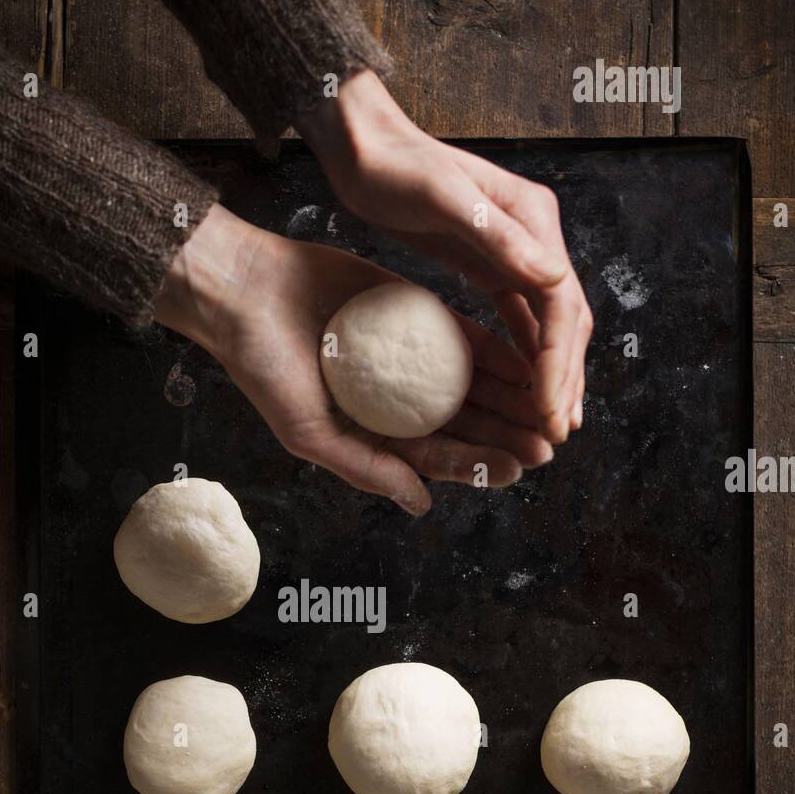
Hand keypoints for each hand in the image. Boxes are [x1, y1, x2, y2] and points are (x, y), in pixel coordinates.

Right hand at [155, 205, 552, 514]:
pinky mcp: (410, 314)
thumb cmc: (263, 367)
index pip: (437, 457)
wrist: (244, 291)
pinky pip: (460, 336)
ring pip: (469, 384)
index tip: (519, 467)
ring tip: (547, 404)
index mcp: (372, 435)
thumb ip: (366, 467)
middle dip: (507, 434)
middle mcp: (395, 402)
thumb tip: (423, 502)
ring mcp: (406, 358)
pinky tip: (524, 357)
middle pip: (463, 424)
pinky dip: (492, 348)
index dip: (479, 464)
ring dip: (509, 396)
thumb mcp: (308, 431)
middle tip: (550, 441)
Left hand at [297, 71, 592, 444]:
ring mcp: (515, 252)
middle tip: (557, 434)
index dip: (559, 362)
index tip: (549, 410)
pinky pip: (521, 319)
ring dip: (552, 375)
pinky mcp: (490, 264)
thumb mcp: (443, 197)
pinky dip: (530, 356)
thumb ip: (498, 236)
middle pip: (566, 320)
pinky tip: (527, 392)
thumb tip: (554, 277)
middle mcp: (533, 237)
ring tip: (551, 425)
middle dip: (564, 378)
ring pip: (549, 325)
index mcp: (533, 221)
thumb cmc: (396, 168)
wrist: (365, 146)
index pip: (561, 304)